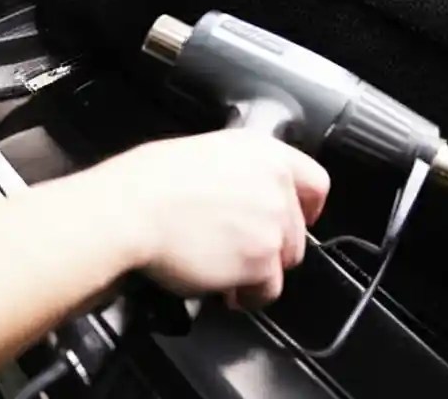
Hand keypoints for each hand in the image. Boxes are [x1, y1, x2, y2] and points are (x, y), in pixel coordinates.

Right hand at [94, 130, 330, 309]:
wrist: (132, 210)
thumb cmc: (148, 182)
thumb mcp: (205, 154)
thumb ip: (241, 174)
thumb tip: (242, 197)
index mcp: (265, 152)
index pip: (315, 183)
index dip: (308, 208)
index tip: (301, 220)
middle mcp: (277, 185)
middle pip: (298, 230)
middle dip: (272, 246)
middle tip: (240, 254)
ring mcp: (274, 223)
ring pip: (285, 261)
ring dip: (260, 272)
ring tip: (226, 273)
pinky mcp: (262, 260)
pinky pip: (268, 289)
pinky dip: (248, 295)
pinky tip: (223, 288)